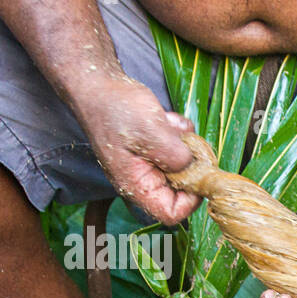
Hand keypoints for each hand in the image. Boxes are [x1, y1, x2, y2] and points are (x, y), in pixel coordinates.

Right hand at [76, 76, 199, 224]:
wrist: (97, 84)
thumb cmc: (115, 108)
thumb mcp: (150, 131)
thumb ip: (176, 155)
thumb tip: (197, 166)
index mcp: (137, 185)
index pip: (172, 213)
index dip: (191, 199)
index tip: (198, 174)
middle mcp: (144, 179)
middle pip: (183, 190)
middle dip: (192, 164)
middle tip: (187, 142)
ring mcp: (151, 164)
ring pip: (185, 166)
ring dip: (186, 144)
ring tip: (169, 125)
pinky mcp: (156, 148)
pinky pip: (180, 147)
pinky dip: (180, 133)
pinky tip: (166, 118)